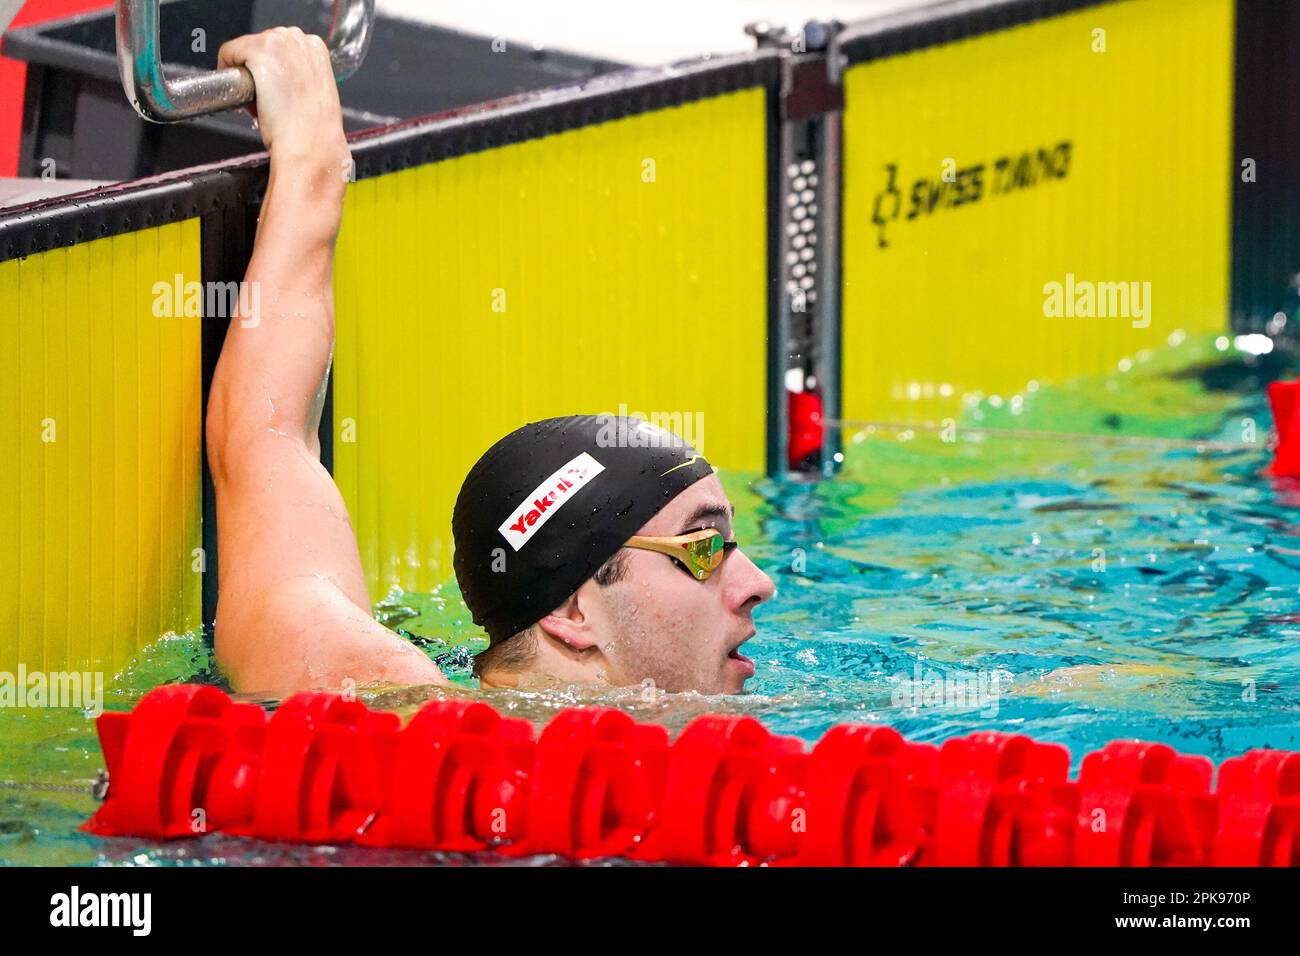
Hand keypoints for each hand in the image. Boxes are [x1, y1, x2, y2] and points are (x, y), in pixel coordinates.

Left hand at [217, 27, 347, 168]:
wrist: (310, 144)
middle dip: (257, 69)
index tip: (272, 90)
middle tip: (266, 99)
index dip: (271, 70)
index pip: (279, 47)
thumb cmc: (314, 130)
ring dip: (246, 72)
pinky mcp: (257, 50)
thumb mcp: (315, 94)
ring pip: (244, 48)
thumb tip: (279, 79)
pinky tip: (244, 94)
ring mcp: (277, 42)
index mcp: (316, 47)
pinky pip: (228, 53)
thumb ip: (299, 77)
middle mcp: (297, 38)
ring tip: (260, 100)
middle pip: (261, 43)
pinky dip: (227, 71)